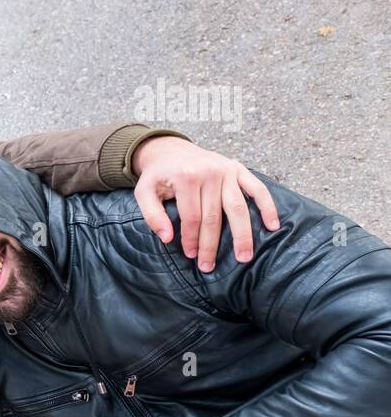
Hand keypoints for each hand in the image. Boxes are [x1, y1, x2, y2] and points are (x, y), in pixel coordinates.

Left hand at [131, 136, 280, 271]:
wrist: (171, 150)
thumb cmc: (158, 175)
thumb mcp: (144, 191)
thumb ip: (151, 215)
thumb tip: (167, 238)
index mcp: (186, 177)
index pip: (192, 217)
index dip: (191, 239)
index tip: (191, 256)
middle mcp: (209, 173)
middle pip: (214, 216)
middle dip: (212, 244)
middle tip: (210, 266)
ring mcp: (227, 170)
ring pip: (238, 207)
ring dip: (242, 235)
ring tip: (244, 257)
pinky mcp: (239, 169)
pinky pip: (258, 189)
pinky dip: (267, 207)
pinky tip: (273, 226)